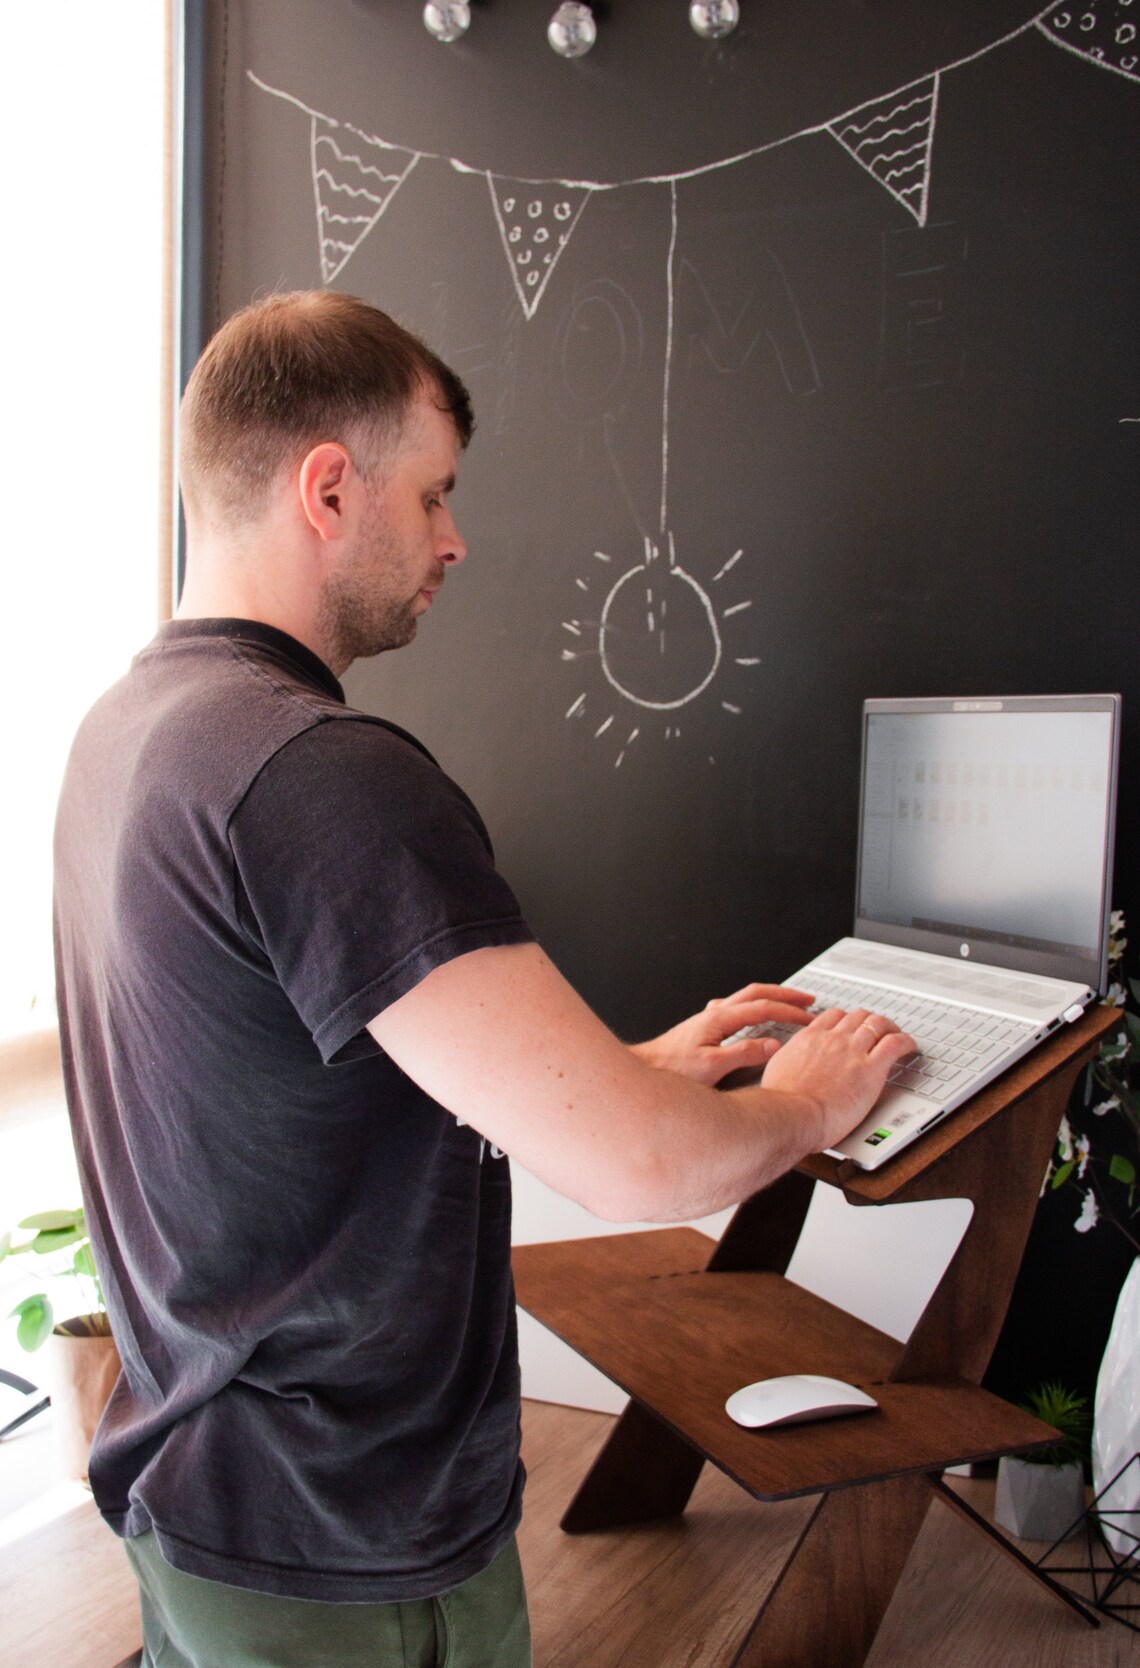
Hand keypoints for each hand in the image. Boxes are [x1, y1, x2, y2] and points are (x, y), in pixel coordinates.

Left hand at [631, 982, 815, 1086]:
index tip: (809, 1018)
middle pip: (757, 993)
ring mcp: (709, 1019)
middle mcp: (714, 1014)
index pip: (763, 1007)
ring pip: (746, 998)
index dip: (790, 1011)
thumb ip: (743, 1053)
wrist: (647, 1069)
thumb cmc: (672, 1069)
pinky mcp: (704, 1028)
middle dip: (785, 995)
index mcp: (720, 1019)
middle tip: (807, 999)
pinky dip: (752, 1008)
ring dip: (770, 998)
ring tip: (787, 1004)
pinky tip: (751, 1018)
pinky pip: (735, 1009)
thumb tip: (773, 1044)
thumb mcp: (711, 1066)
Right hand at [759, 1007, 915, 1148]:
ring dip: (889, 1027)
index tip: (851, 1026)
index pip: (833, 1016)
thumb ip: (787, 1061)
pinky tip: (909, 1045)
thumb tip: (786, 1064)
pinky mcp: (871, 1068)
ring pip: (877, 1023)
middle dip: (869, 1021)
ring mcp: (853, 1051)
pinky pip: (895, 1043)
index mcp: (809, 1039)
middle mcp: (832, 1039)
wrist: (791, 1114)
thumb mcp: (777, 1070)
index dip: (846, 1020)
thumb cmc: (782, 1102)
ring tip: (896, 1034)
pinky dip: (906, 1040)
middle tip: (876, 1030)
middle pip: (858, 1016)